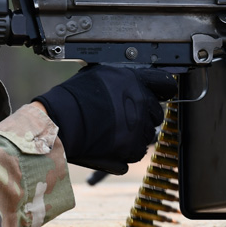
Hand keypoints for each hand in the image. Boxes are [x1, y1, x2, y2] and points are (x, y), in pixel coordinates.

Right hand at [34, 65, 177, 173]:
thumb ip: (123, 79)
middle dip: (145, 115)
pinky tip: (111, 144)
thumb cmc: (74, 97)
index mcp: (134, 81)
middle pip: (156, 113)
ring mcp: (137, 127)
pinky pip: (137, 152)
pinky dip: (127, 151)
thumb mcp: (101, 75)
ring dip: (136, 134)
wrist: (61, 122)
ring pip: (148, 134)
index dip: (163, 90)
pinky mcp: (131, 148)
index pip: (164, 84)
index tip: (162, 94)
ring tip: (114, 132)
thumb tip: (132, 82)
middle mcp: (140, 103)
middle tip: (126, 117)